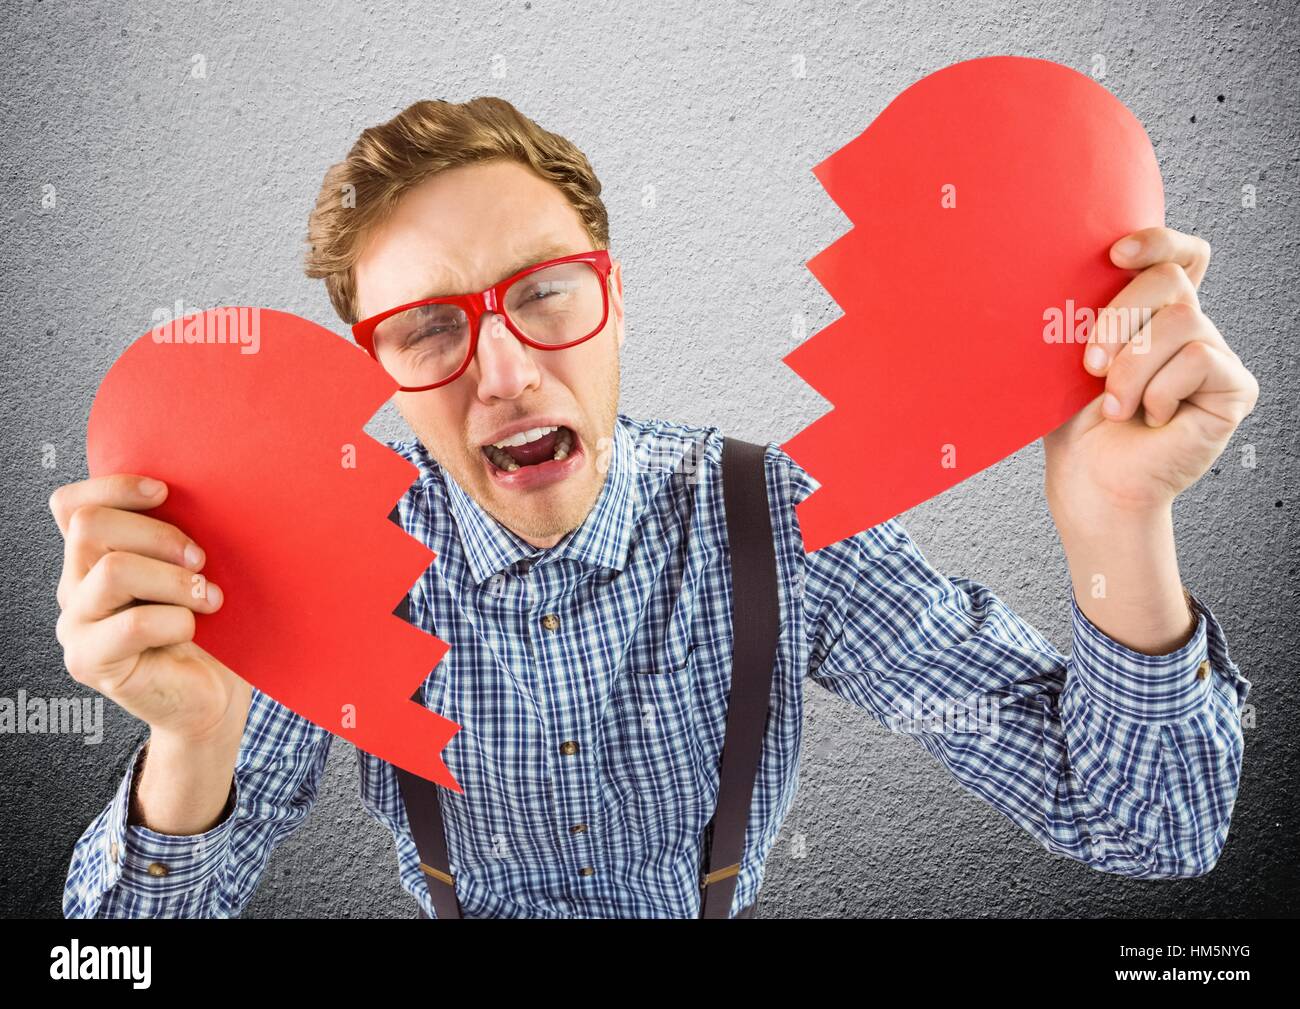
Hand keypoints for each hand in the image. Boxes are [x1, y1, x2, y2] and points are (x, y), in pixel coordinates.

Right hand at [50, 474, 251, 746]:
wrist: (212, 694)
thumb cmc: (210, 626)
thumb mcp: (193, 569)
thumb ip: (176, 536)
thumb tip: (202, 492)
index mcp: (93, 556)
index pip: (72, 505)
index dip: (114, 487)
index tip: (165, 492)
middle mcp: (74, 585)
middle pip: (91, 526)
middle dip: (159, 534)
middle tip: (202, 560)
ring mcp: (76, 624)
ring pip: (113, 570)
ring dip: (174, 579)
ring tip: (208, 597)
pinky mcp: (89, 661)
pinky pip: (135, 622)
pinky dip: (178, 619)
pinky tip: (196, 629)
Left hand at [1044, 226, 1259, 531]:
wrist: (1090, 483)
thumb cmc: (1074, 425)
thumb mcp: (1066, 360)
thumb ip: (1080, 314)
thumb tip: (1055, 270)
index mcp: (1150, 314)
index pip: (1177, 255)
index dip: (1157, 241)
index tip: (1115, 254)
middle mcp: (1188, 328)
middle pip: (1169, 279)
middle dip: (1118, 319)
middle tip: (1089, 366)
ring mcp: (1215, 356)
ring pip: (1182, 319)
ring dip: (1133, 366)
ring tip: (1114, 404)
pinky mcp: (1234, 388)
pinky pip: (1200, 358)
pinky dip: (1161, 390)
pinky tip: (1150, 417)